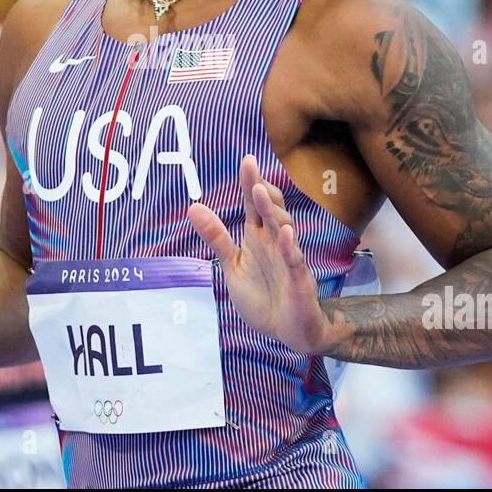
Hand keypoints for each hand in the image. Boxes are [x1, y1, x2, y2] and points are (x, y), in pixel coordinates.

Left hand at [187, 155, 332, 355]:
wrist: (287, 332)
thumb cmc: (263, 296)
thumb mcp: (232, 266)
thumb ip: (216, 238)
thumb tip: (193, 207)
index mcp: (258, 238)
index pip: (253, 205)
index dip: (249, 183)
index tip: (247, 160)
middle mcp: (274, 242)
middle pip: (269, 210)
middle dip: (261, 189)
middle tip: (251, 166)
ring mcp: (288, 259)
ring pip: (283, 229)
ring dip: (272, 211)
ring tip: (260, 192)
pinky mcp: (299, 280)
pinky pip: (295, 261)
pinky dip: (290, 247)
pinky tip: (284, 233)